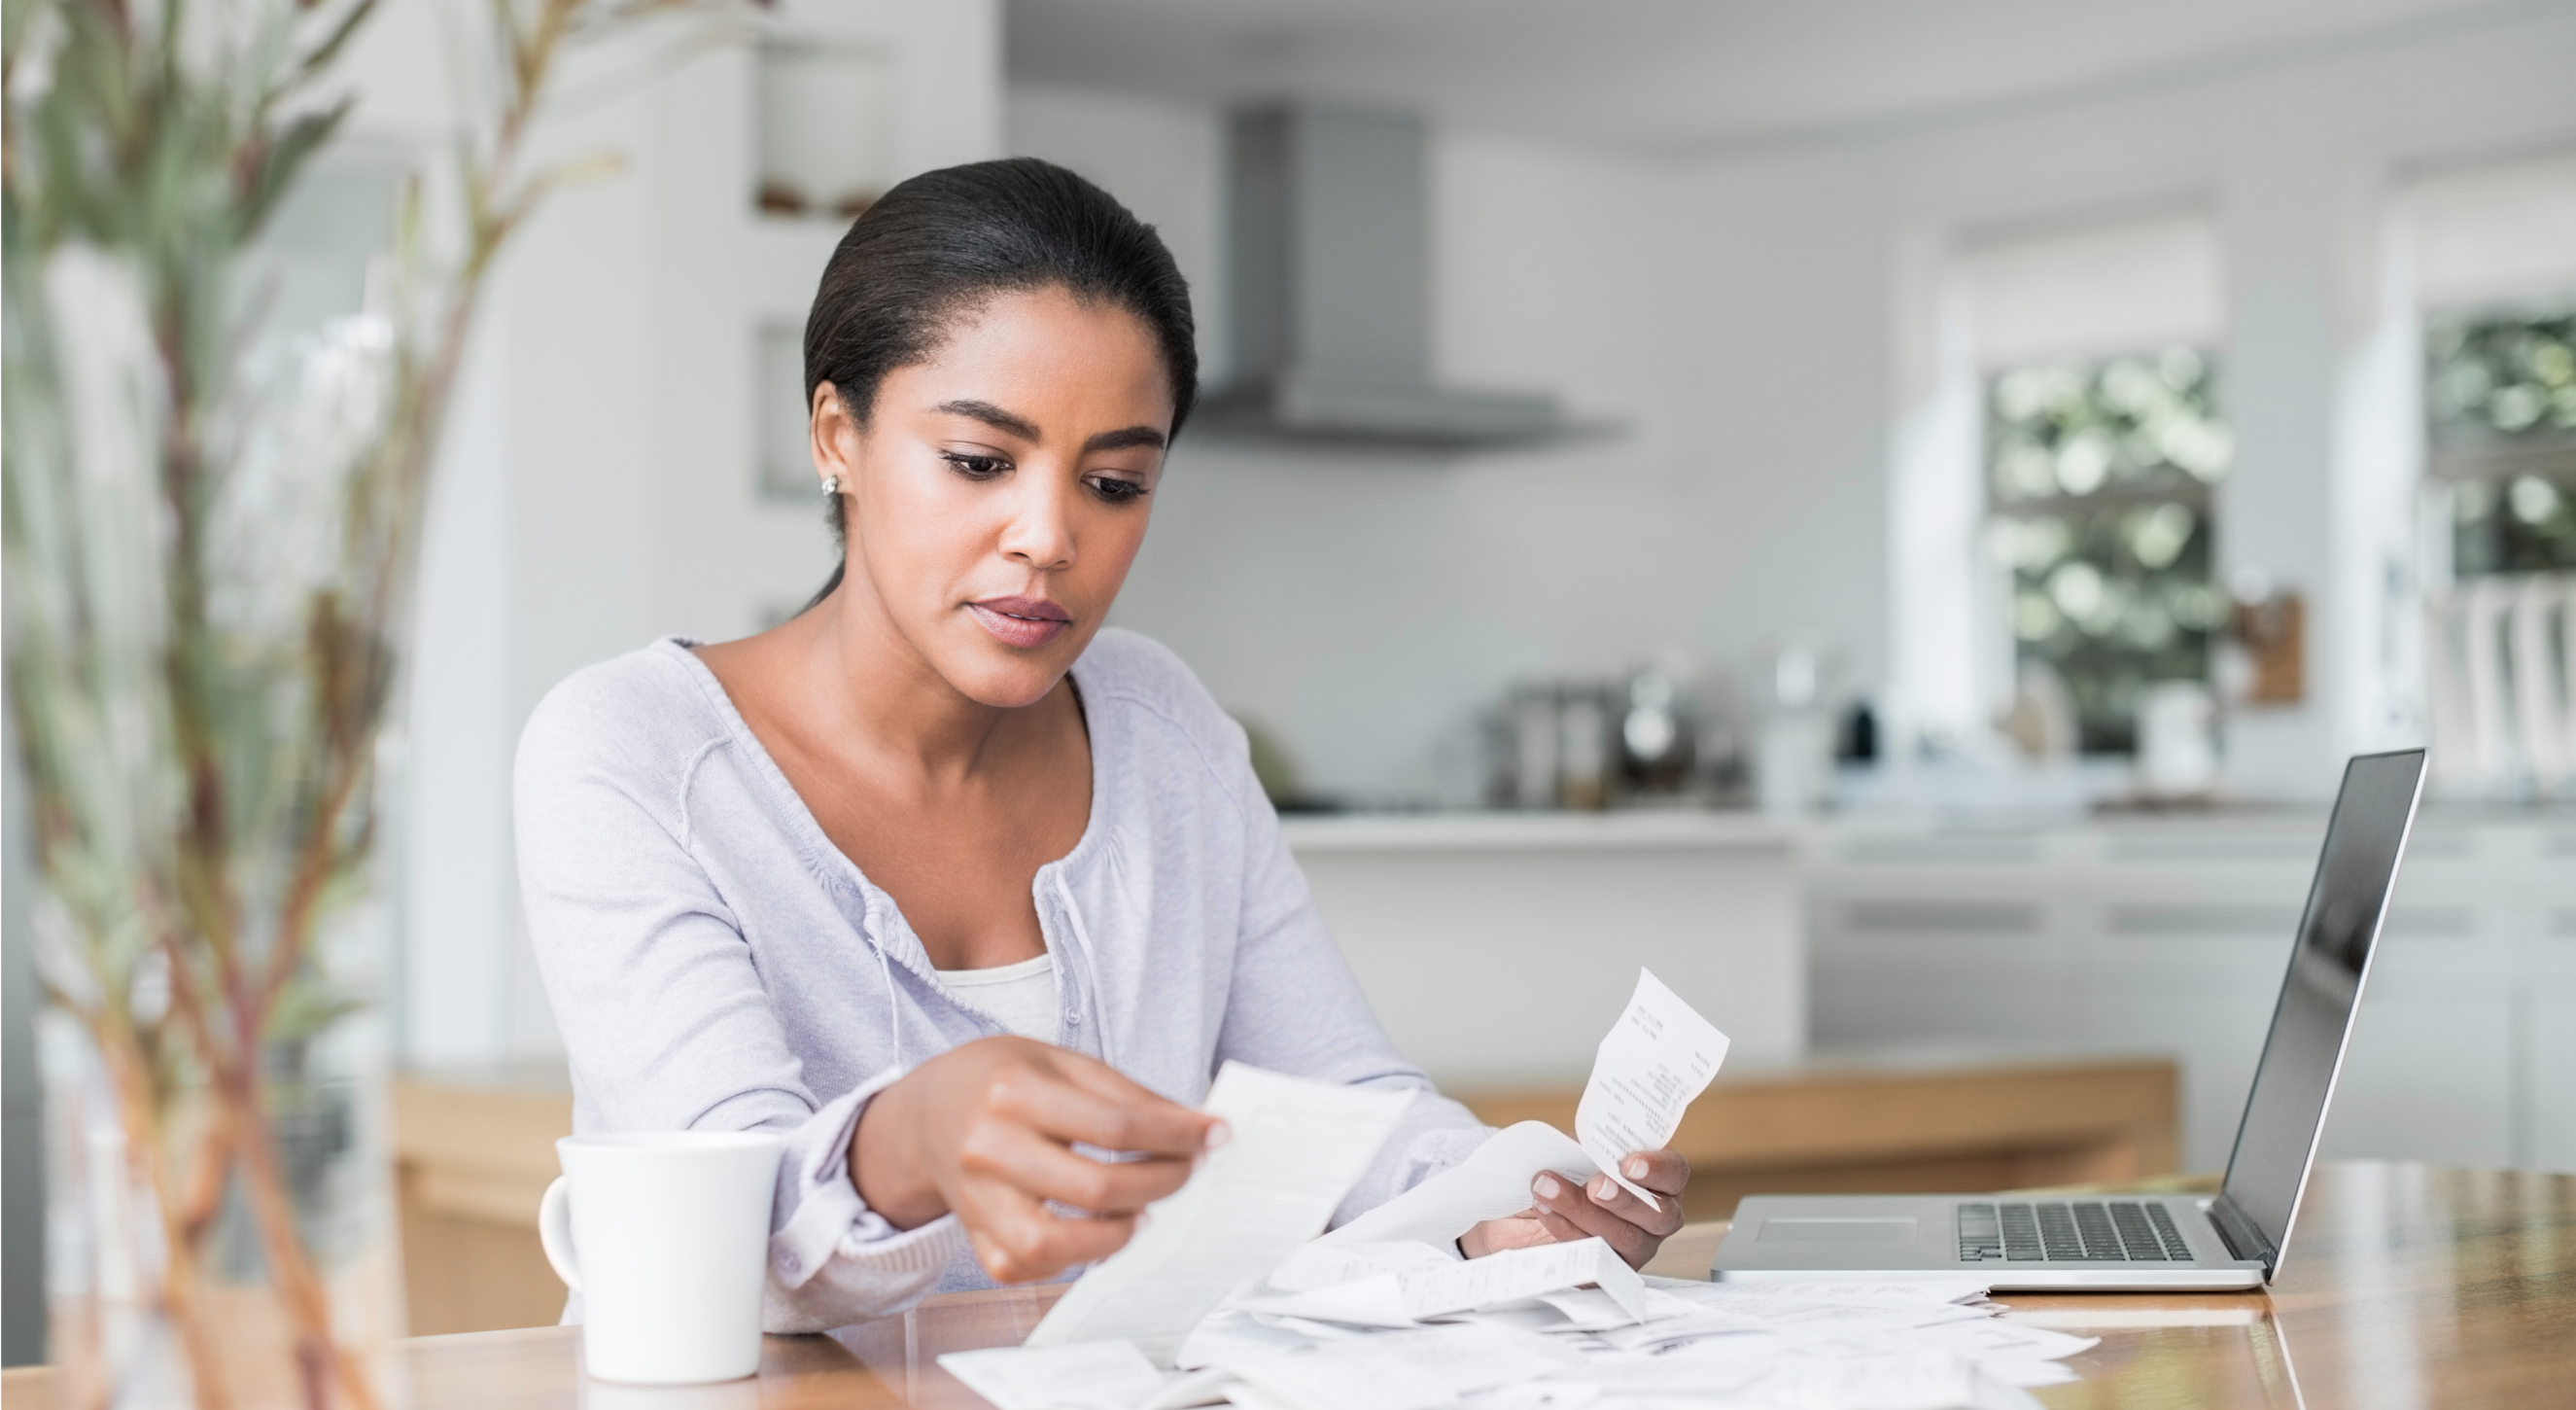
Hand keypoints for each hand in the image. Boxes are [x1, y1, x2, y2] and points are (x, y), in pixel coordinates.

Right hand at [851, 1037, 1221, 1283]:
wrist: (925, 1112)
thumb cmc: (1002, 1081)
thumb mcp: (1062, 1063)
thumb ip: (1126, 1095)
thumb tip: (1194, 1127)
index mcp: (1013, 1092)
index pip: (1115, 1125)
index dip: (1176, 1135)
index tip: (1214, 1135)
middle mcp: (988, 1147)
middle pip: (1095, 1186)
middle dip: (1160, 1183)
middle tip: (1185, 1172)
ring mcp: (976, 1198)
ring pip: (1052, 1243)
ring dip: (1114, 1236)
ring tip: (1141, 1213)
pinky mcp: (973, 1235)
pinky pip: (1024, 1266)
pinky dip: (1069, 1259)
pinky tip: (1093, 1231)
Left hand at [1456, 1150, 1688, 1268]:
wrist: (1523, 1211)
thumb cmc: (1562, 1174)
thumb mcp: (1574, 1150)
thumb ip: (1587, 1145)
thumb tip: (1583, 1143)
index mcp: (1656, 1179)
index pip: (1673, 1173)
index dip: (1657, 1169)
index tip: (1628, 1164)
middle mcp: (1653, 1217)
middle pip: (1658, 1215)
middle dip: (1624, 1199)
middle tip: (1594, 1187)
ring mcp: (1634, 1248)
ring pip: (1624, 1238)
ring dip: (1582, 1211)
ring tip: (1547, 1189)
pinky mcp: (1606, 1272)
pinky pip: (1596, 1260)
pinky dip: (1567, 1233)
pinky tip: (1545, 1213)